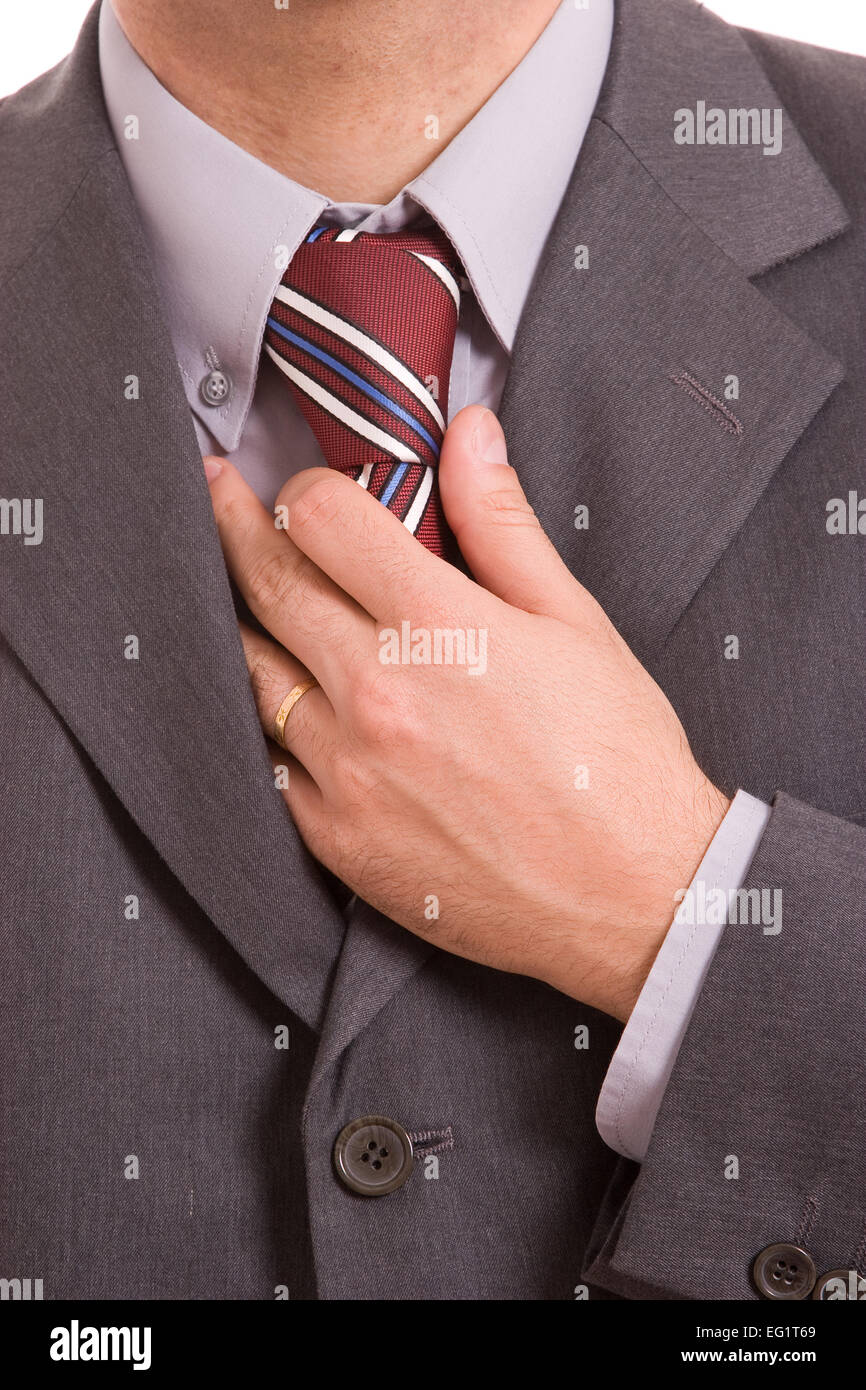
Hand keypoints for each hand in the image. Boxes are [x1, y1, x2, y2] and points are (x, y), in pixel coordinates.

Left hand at [205, 406, 728, 1020]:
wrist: (634, 897)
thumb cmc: (617, 759)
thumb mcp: (573, 622)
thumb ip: (503, 523)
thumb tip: (469, 433)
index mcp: (438, 626)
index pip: (322, 519)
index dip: (307, 489)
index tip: (306, 491)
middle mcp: (376, 693)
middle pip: (268, 583)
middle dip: (235, 525)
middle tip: (218, 496)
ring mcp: (348, 771)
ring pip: (254, 673)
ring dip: (247, 627)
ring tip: (245, 600)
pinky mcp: (337, 838)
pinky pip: (272, 764)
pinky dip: (275, 725)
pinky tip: (288, 707)